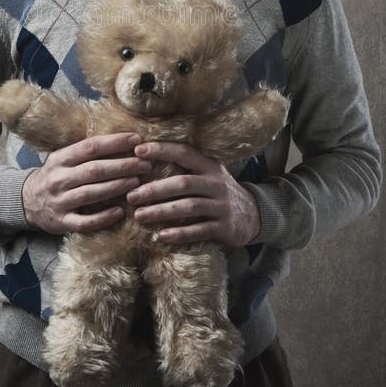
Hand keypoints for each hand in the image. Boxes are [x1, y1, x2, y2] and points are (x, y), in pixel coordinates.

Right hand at [21, 133, 150, 233]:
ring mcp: (60, 201)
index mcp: (60, 158)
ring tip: (137, 182)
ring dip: (116, 187)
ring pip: (91, 193)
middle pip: (94, 170)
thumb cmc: (54, 175)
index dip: (114, 142)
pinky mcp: (62, 222)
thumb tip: (121, 140)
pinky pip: (85, 221)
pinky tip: (120, 211)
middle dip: (123, 166)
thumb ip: (85, 152)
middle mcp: (58, 179)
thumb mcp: (62, 158)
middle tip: (145, 163)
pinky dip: (103, 217)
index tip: (136, 140)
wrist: (26, 201)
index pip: (90, 147)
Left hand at [126, 142, 260, 247]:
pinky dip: (180, 234)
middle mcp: (216, 183)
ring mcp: (221, 205)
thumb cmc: (217, 192)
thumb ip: (185, 166)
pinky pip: (199, 230)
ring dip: (162, 212)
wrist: (253, 215)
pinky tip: (162, 236)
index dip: (162, 150)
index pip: (184, 152)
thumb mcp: (207, 173)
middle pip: (183, 183)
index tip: (138, 150)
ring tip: (139, 216)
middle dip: (155, 189)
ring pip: (189, 207)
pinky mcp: (224, 227)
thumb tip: (144, 156)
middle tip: (132, 195)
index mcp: (209, 166)